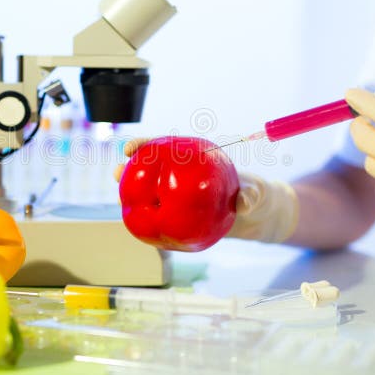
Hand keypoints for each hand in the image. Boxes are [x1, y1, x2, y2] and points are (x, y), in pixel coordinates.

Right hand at [115, 138, 298, 243]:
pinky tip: (139, 229)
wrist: (257, 218)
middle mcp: (183, 179)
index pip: (166, 148)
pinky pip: (162, 218)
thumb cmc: (255, 196)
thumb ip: (250, 195)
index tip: (131, 148)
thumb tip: (243, 201)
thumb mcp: (256, 193)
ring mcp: (180, 199)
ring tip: (121, 201)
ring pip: (151, 194)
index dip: (146, 145)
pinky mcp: (182, 219)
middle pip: (150, 170)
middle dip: (129, 169)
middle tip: (117, 174)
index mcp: (195, 162)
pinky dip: (148, 222)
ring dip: (132, 196)